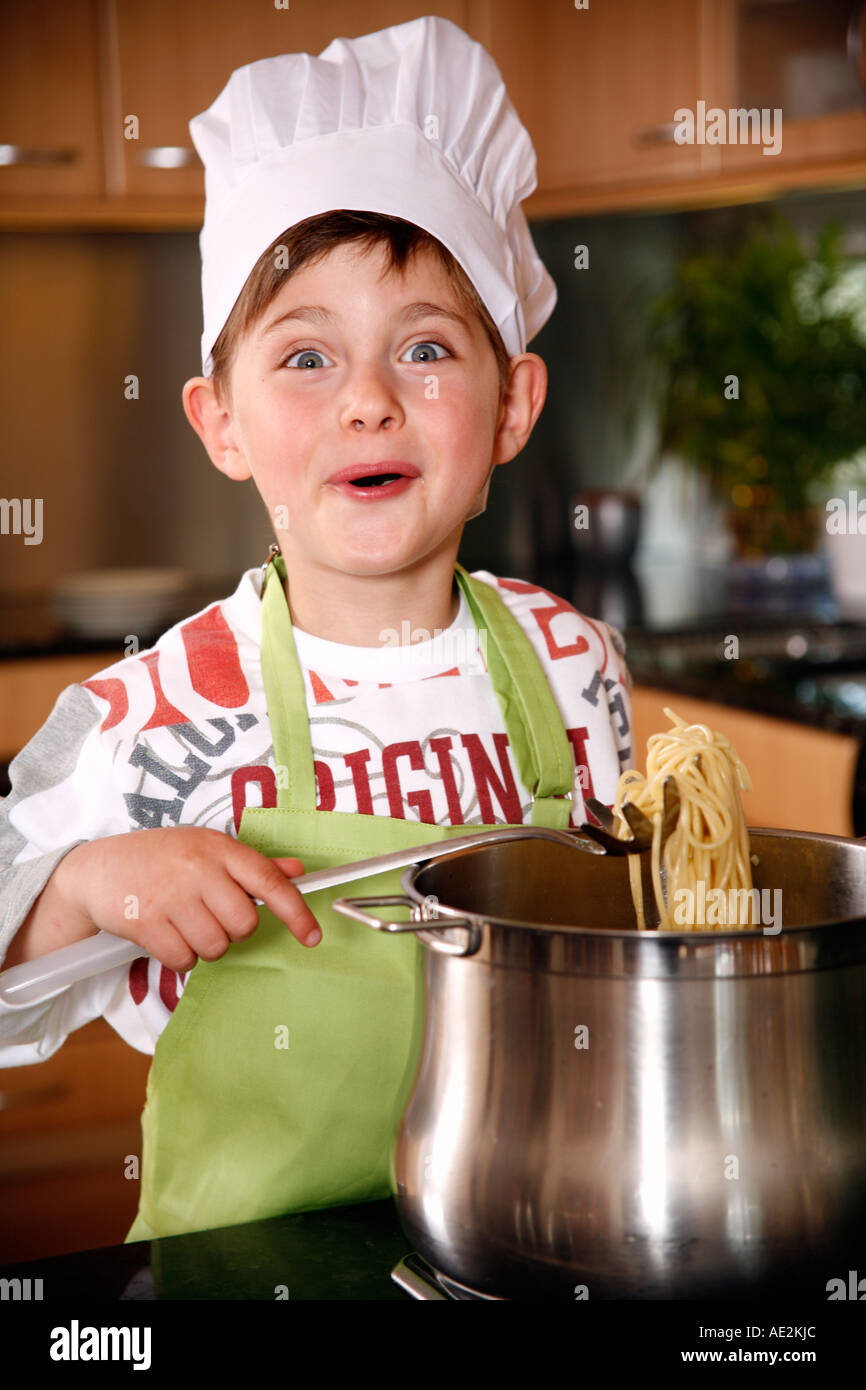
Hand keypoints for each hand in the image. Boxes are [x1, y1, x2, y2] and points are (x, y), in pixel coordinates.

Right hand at [55, 827, 322, 971]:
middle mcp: (197, 868)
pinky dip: (180, 957)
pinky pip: (183, 959)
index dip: (295, 912)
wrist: (97, 868)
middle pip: (243, 924)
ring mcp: (170, 895)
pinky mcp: (146, 922)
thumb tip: (297, 871)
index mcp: (218, 848)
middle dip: (233, 931)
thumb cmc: (160, 858)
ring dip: (205, 946)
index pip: (269, 881)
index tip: (312, 936)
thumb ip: (253, 865)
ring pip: (215, 946)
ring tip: (185, 924)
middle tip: (212, 918)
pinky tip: (167, 936)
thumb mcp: (205, 849)